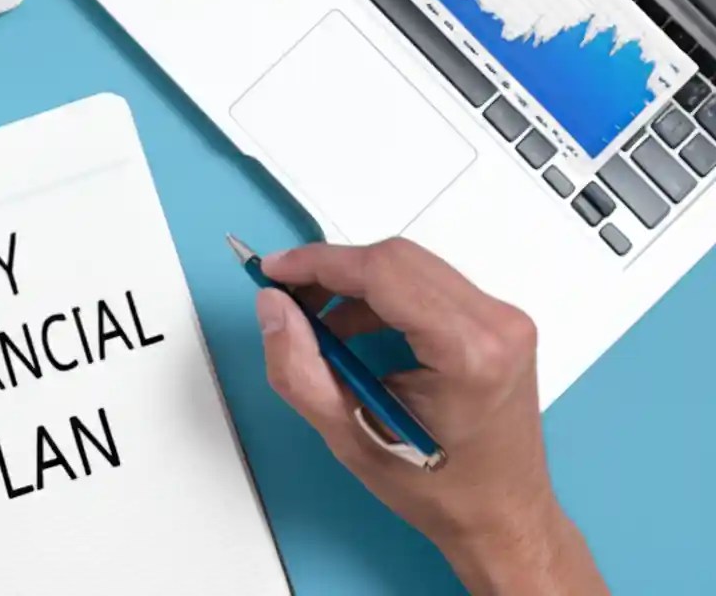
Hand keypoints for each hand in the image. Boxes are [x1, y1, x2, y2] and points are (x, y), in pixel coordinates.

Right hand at [257, 238, 605, 595]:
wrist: (502, 517)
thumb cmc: (434, 489)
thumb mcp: (349, 436)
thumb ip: (299, 368)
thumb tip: (273, 305)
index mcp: (468, 351)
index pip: (384, 272)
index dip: (319, 262)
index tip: (274, 271)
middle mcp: (496, 323)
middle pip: (398, 260)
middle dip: (333, 270)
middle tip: (288, 298)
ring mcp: (504, 318)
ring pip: (412, 267)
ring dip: (356, 284)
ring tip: (316, 322)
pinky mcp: (499, 323)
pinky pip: (429, 285)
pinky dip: (382, 297)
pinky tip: (353, 329)